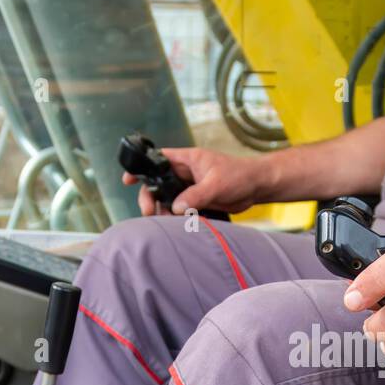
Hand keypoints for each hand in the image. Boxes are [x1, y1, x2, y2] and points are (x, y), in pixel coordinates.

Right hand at [122, 147, 266, 215]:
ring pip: (167, 198)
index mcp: (187, 159)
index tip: (128, 180)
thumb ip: (195, 195)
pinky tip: (178, 225)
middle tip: (150, 212)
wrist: (257, 187)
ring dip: (163, 210)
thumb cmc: (240, 176)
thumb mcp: (216, 184)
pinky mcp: (196, 200)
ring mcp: (190, 187)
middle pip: (157, 183)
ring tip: (165, 222)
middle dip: (150, 197)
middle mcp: (185, 172)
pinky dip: (176, 217)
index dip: (141, 168)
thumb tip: (175, 208)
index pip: (157, 159)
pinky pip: (179, 209)